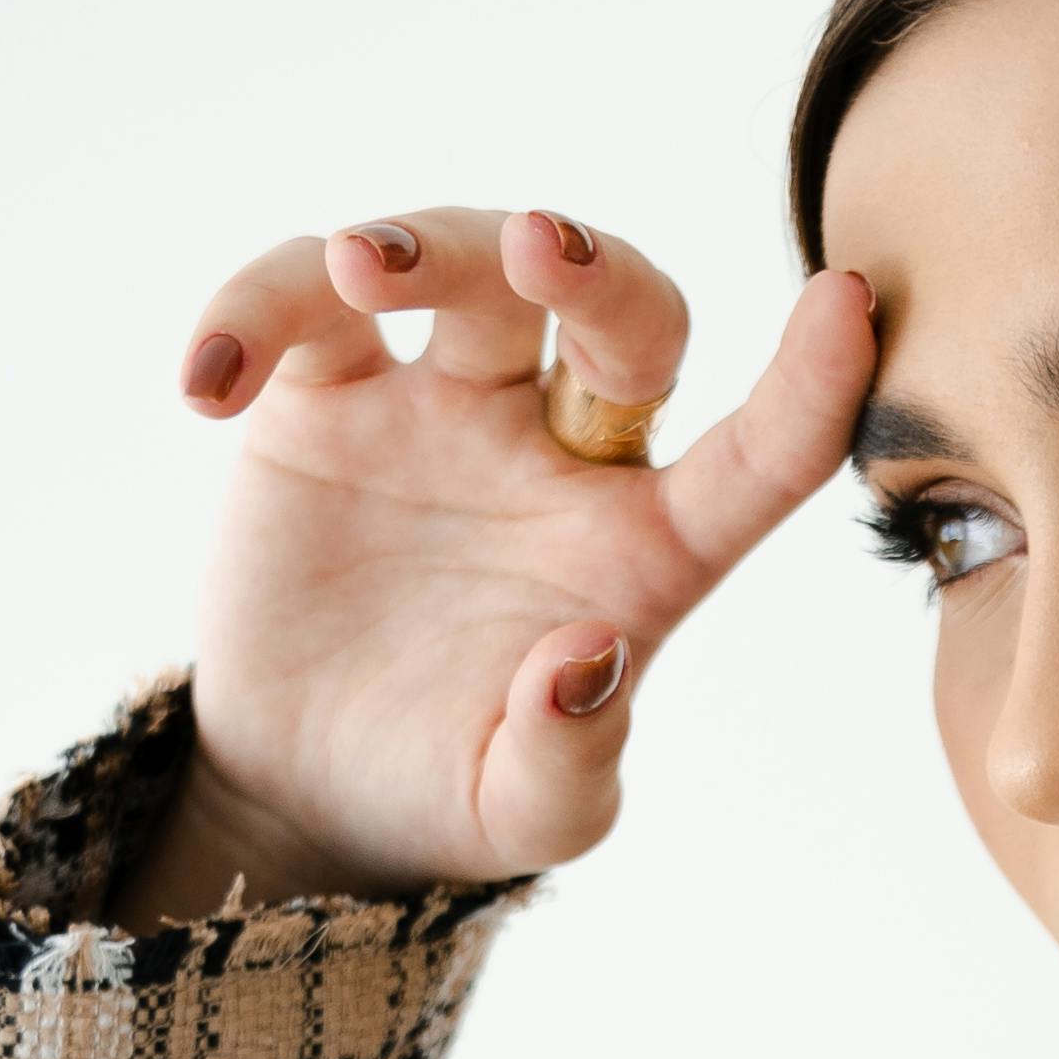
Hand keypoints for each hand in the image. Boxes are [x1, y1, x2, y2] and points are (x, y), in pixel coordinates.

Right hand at [112, 207, 873, 914]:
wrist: (309, 789)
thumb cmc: (451, 788)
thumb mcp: (525, 814)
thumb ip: (571, 757)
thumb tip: (587, 655)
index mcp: (650, 547)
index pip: (759, 454)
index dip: (811, 382)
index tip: (851, 299)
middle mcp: (564, 452)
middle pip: (616, 312)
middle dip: (590, 267)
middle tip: (537, 246)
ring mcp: (444, 408)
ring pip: (464, 268)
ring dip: (419, 244)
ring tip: (349, 274)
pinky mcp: (325, 398)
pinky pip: (300, 310)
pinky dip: (253, 313)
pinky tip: (207, 388)